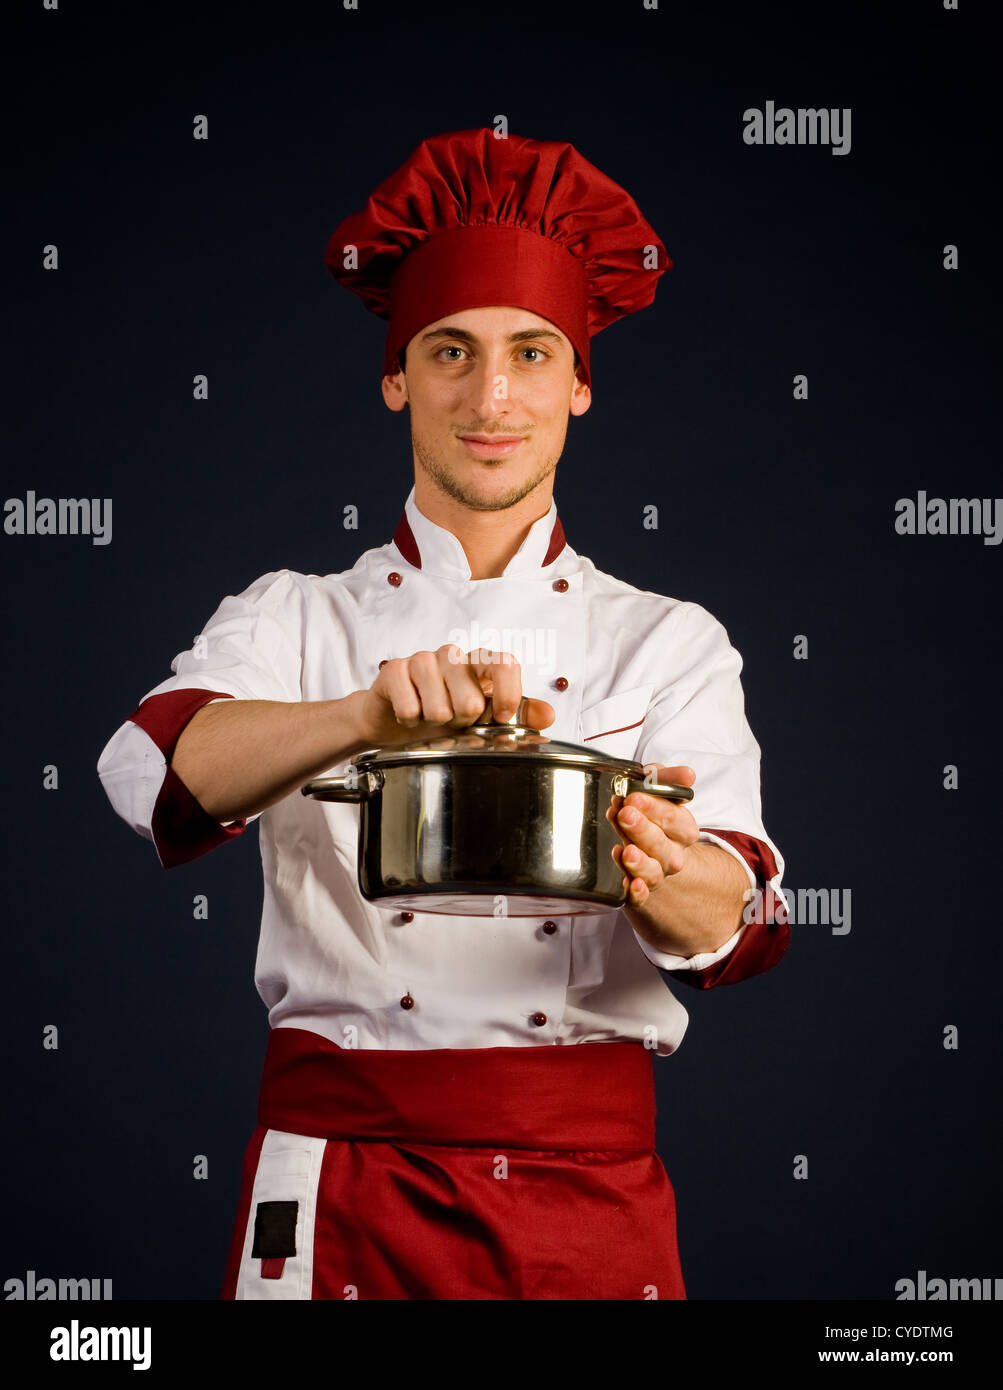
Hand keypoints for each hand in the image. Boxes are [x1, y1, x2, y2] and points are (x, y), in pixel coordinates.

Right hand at [357, 644, 555, 746]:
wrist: (395, 722)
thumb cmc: (445, 716)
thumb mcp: (485, 718)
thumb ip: (520, 714)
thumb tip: (548, 714)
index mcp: (479, 663)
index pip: (505, 664)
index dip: (507, 694)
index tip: (501, 718)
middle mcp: (452, 656)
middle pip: (471, 699)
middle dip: (463, 723)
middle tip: (454, 720)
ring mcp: (422, 659)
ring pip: (439, 707)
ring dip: (436, 723)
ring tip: (430, 717)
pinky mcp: (393, 670)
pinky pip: (410, 707)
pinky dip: (410, 722)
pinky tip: (409, 716)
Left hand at [605, 764, 699, 909]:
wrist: (650, 849)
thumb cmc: (653, 815)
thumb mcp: (660, 791)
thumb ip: (668, 778)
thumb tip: (688, 774)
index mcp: (682, 829)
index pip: (674, 818)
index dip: (655, 807)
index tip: (634, 796)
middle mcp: (672, 853)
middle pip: (661, 845)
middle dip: (643, 830)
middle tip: (625, 814)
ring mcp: (657, 872)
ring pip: (652, 872)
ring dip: (640, 862)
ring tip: (626, 851)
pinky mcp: (640, 889)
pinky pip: (641, 897)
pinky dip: (637, 892)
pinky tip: (631, 884)